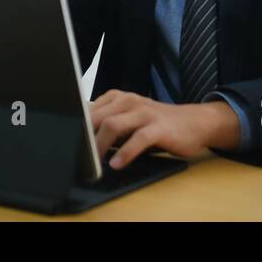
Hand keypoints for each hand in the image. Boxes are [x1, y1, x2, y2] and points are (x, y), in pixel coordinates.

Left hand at [89, 89, 240, 168]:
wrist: (194, 122)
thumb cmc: (157, 123)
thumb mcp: (129, 119)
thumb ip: (107, 123)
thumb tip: (81, 138)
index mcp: (117, 98)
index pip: (88, 110)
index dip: (76, 127)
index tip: (68, 143)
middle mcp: (129, 101)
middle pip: (97, 118)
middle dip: (84, 139)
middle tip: (77, 157)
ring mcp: (144, 113)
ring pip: (113, 125)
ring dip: (99, 146)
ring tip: (93, 163)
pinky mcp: (159, 127)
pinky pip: (138, 139)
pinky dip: (124, 153)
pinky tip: (116, 164)